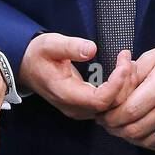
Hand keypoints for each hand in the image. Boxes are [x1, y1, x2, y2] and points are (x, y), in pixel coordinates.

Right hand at [20, 33, 139, 119]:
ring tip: (128, 64)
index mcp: (66, 94)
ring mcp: (80, 110)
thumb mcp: (50, 44)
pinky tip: (122, 73)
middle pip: (110, 106)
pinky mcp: (84, 106)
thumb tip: (92, 49)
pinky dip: (119, 90)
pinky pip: (108, 105)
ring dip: (124, 88)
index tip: (123, 62)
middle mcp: (75, 108)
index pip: (100, 100)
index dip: (117, 83)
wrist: (26, 66)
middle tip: (128, 59)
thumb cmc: (38, 55)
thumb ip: (71, 47)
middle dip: (125, 84)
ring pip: (111, 108)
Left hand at [97, 36, 154, 150]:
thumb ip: (130, 75)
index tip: (101, 114)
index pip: (128, 112)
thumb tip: (111, 90)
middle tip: (106, 122)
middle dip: (115, 129)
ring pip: (147, 141)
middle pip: (134, 130)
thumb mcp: (152, 57)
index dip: (110, 117)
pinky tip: (140, 133)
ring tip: (121, 127)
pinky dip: (147, 143)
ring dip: (129, 138)